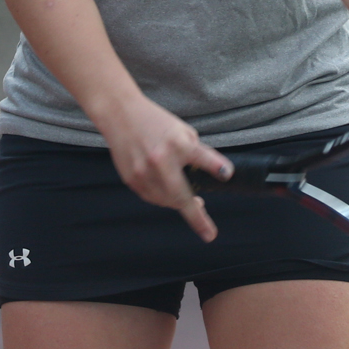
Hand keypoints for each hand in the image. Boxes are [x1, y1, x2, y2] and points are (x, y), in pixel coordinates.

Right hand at [96, 93, 232, 241]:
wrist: (121, 115)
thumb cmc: (156, 122)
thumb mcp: (182, 131)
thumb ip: (195, 152)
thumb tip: (208, 175)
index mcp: (178, 144)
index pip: (202, 157)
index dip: (216, 167)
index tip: (227, 175)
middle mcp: (160, 159)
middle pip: (182, 196)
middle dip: (197, 217)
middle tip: (209, 232)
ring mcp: (144, 172)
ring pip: (166, 201)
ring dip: (179, 205)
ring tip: (191, 202)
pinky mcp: (132, 179)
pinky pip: (152, 198)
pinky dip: (163, 198)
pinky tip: (169, 192)